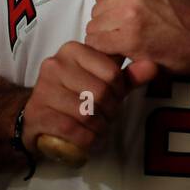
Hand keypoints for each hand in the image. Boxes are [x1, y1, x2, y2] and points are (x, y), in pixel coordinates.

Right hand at [21, 39, 158, 155]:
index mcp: (74, 50)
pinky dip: (86, 139)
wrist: (36, 116)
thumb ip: (128, 75)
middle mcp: (55, 64)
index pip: (112, 72)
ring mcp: (43, 88)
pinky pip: (72, 129)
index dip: (119, 91)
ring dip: (98, 127)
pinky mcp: (38, 112)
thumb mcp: (103, 82)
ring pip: (87, 112)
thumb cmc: (75, 95)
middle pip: (100, 93)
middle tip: (107, 117)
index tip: (115, 99)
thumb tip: (153, 66)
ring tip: (98, 128)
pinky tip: (88, 139)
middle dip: (110, 111)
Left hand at [86, 0, 189, 73]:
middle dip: (108, 23)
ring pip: (95, 29)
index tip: (121, 11)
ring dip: (108, 40)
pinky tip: (129, 52)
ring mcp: (130, 12)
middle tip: (132, 30)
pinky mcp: (130, 37)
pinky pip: (100, 45)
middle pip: (96, 10)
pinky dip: (111, 53)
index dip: (106, 0)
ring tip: (132, 42)